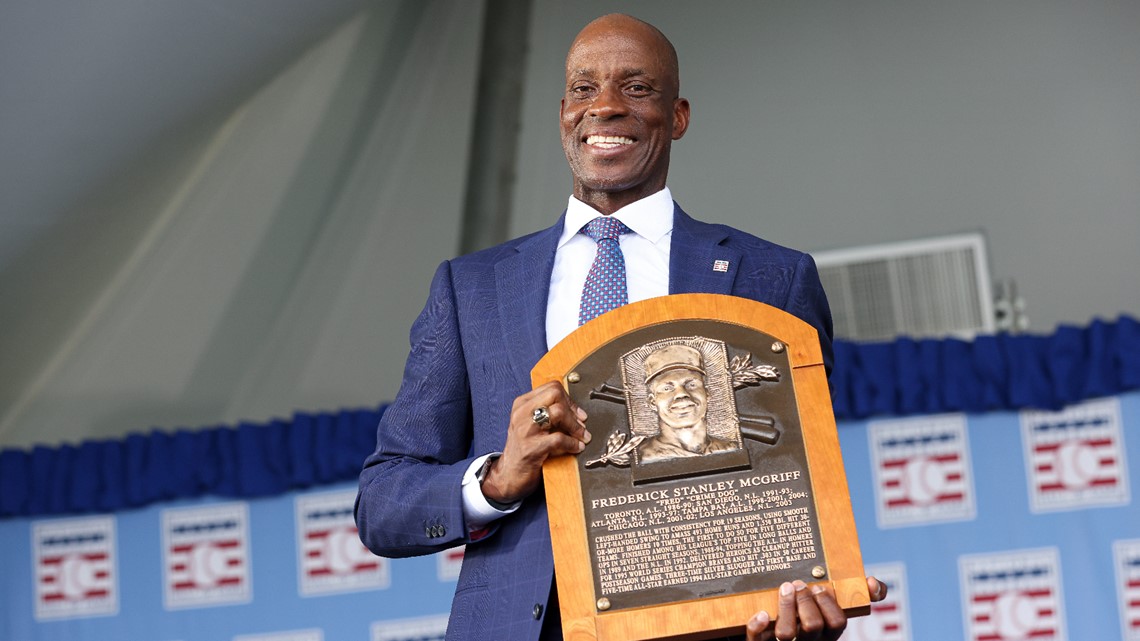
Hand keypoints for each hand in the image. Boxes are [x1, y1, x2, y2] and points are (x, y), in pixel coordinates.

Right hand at [480, 381, 591, 503]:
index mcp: (522, 404)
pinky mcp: (532, 448)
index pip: (551, 387)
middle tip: (582, 423)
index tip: (578, 413)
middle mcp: (522, 413)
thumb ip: (548, 414)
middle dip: (573, 409)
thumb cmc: (523, 449)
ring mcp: (525, 430)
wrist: (508, 475)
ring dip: (576, 426)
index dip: (569, 399)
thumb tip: (578, 413)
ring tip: (582, 436)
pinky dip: (573, 443)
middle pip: (555, 394)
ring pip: (558, 413)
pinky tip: (576, 448)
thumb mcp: (531, 425)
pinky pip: (559, 439)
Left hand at [745, 576, 886, 640]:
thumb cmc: (806, 612)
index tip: (819, 586)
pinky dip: (758, 626)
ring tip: (785, 588)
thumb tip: (873, 583)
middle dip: (806, 602)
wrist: (770, 633)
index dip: (829, 604)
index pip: (837, 622)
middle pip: (813, 626)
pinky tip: (762, 613)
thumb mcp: (830, 606)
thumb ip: (856, 594)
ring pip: (786, 634)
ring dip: (786, 608)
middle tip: (798, 584)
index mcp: (826, 633)